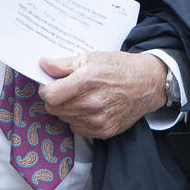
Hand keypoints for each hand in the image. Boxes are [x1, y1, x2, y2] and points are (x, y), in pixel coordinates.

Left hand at [39, 50, 166, 138]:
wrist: (147, 84)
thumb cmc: (120, 68)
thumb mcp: (92, 58)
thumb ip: (64, 64)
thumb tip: (43, 65)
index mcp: (87, 81)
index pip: (50, 95)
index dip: (46, 89)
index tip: (50, 85)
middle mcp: (92, 103)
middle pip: (54, 108)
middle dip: (56, 99)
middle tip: (67, 90)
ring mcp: (98, 120)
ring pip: (64, 119)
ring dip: (67, 109)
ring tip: (81, 97)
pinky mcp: (103, 131)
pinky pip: (77, 128)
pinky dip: (78, 119)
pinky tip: (89, 108)